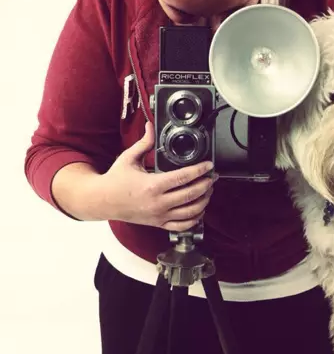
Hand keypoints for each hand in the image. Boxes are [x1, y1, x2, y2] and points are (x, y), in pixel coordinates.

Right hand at [97, 122, 216, 231]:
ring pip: (191, 212)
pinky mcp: (158, 223)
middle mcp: (158, 202)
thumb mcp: (129, 158)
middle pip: (191, 195)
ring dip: (204, 200)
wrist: (102, 201)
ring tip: (208, 190)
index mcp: (153, 185)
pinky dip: (194, 219)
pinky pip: (181, 226)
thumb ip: (144, 143)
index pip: (184, 178)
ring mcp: (159, 215)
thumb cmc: (115, 180)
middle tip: (212, 177)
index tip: (209, 165)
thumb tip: (150, 127)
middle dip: (206, 184)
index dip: (200, 170)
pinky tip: (199, 210)